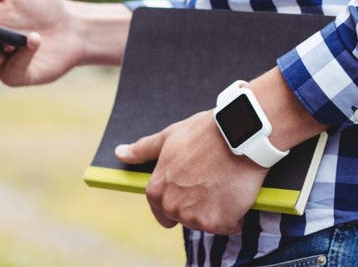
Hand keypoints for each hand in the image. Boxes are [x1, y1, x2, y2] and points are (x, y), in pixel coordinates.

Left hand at [115, 110, 267, 233]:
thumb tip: (119, 153)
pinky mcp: (217, 223)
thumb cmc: (203, 132)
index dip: (178, 198)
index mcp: (156, 189)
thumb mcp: (170, 136)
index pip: (160, 210)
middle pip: (184, 217)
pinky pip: (227, 226)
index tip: (190, 189)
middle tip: (210, 179)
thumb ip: (143, 149)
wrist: (238, 134)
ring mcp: (194, 216)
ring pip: (205, 222)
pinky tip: (235, 191)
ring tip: (223, 181)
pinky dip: (234, 214)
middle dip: (197, 203)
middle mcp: (171, 206)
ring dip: (216, 208)